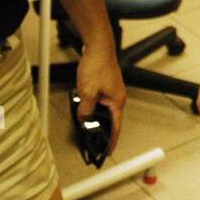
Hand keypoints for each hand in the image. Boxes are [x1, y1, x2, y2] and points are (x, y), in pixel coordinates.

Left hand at [75, 41, 124, 156]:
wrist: (98, 46)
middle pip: (110, 119)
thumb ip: (86, 109)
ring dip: (94, 116)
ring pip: (103, 109)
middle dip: (100, 130)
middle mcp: (117, 97)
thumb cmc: (97, 65)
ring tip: (84, 122)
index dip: (112, 141)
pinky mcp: (105, 85)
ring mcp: (112, 91)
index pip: (116, 128)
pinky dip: (92, 106)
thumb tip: (84, 120)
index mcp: (117, 102)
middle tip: (92, 140)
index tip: (108, 152)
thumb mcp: (87, 92)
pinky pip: (99, 101)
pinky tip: (82, 105)